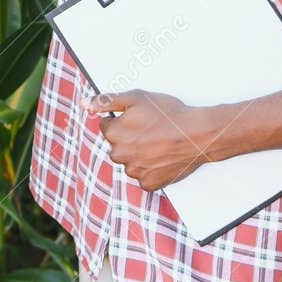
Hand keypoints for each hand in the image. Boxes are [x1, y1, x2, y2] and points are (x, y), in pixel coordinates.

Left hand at [87, 89, 216, 191]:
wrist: (198, 135)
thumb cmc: (169, 114)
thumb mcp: (136, 98)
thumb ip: (106, 100)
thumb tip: (84, 104)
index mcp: (114, 134)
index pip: (107, 126)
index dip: (122, 120)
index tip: (139, 118)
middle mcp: (120, 155)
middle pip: (117, 145)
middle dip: (129, 138)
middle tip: (151, 130)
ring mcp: (134, 171)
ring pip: (129, 161)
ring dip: (139, 154)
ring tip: (158, 143)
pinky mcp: (148, 183)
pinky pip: (143, 176)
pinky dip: (150, 169)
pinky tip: (162, 157)